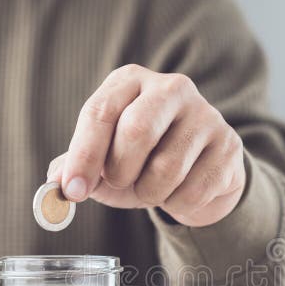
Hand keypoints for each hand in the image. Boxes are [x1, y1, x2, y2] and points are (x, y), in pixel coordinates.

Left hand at [46, 64, 245, 227]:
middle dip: (120, 171)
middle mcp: (171, 89)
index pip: (100, 112)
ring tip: (152, 189)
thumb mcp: (105, 163)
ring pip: (166, 168)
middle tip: (119, 183)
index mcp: (131, 82)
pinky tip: (181, 192)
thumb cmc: (144, 163)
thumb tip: (56, 182)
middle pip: (136, 131)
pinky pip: (193, 190)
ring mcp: (205, 115)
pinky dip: (178, 203)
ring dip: (150, 193)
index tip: (73, 191)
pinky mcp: (228, 146)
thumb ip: (77, 169)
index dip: (83, 155)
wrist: (201, 175)